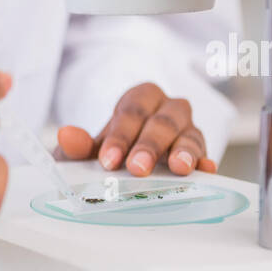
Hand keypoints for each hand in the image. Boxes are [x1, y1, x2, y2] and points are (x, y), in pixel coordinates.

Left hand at [55, 82, 216, 176]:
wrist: (131, 161)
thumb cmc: (113, 150)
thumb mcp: (92, 148)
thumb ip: (79, 145)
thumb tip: (65, 136)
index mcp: (141, 99)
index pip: (132, 112)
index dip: (120, 136)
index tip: (108, 161)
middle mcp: (168, 109)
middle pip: (162, 121)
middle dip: (149, 145)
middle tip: (137, 168)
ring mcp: (187, 129)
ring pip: (189, 135)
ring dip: (183, 152)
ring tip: (178, 168)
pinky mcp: (199, 152)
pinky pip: (205, 154)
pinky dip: (205, 162)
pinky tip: (206, 171)